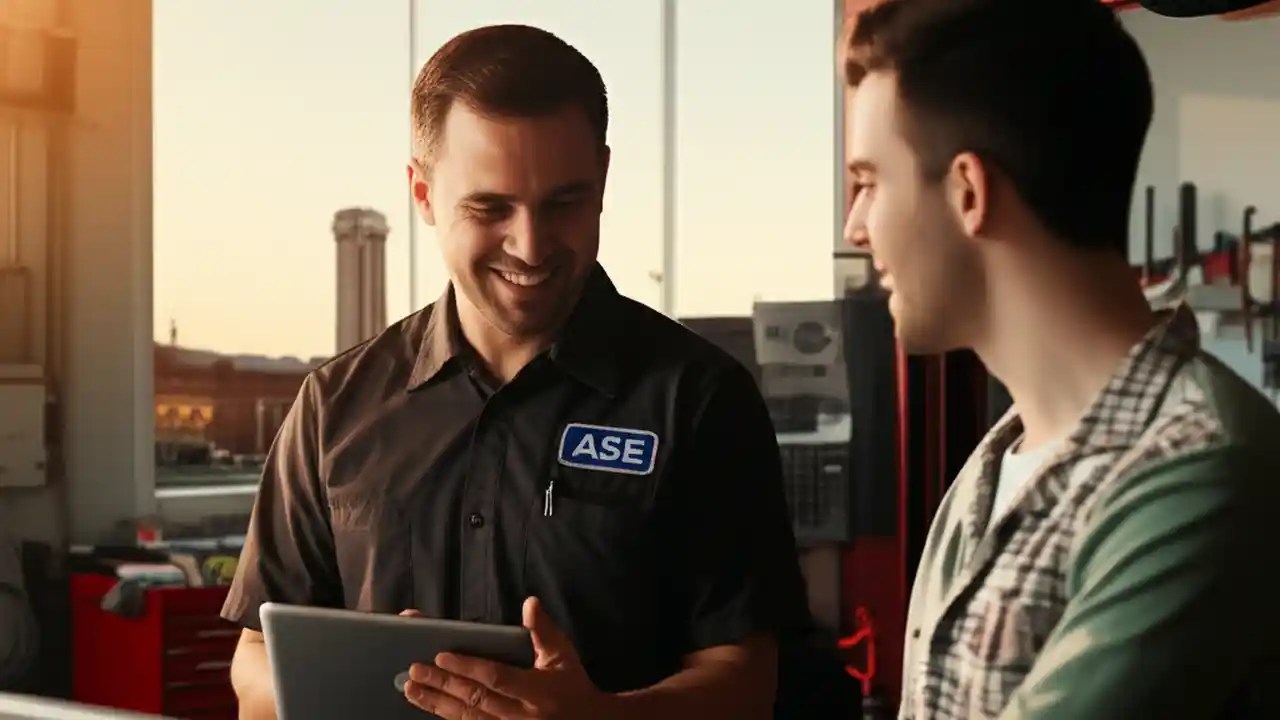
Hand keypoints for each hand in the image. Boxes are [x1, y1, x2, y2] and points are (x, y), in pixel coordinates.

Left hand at [402, 597, 612, 718]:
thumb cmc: (573, 686)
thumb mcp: (564, 657)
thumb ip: (545, 631)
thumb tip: (530, 603)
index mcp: (538, 693)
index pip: (497, 678)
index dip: (469, 667)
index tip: (442, 655)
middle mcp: (521, 717)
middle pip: (475, 700)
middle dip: (443, 684)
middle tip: (414, 670)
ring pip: (467, 719)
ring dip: (437, 703)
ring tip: (411, 689)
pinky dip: (449, 719)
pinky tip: (430, 708)